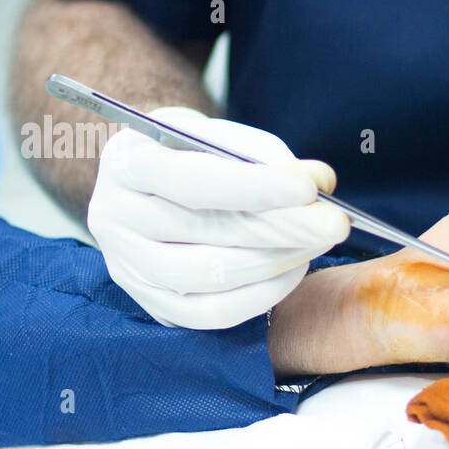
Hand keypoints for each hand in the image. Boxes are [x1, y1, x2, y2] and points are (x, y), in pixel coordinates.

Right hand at [88, 107, 349, 328]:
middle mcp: (113, 216)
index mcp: (125, 162)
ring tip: (316, 244)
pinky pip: (209, 314)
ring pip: (206, 277)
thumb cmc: (190, 154)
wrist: (149, 185)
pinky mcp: (151, 302)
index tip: (308, 188)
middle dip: (279, 229)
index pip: (190, 180)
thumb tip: (320, 182)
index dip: (253, 186)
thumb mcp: (217, 135)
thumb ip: (264, 155)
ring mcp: (128, 266)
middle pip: (202, 232)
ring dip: (274, 261)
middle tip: (334, 224)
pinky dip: (259, 296)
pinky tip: (293, 270)